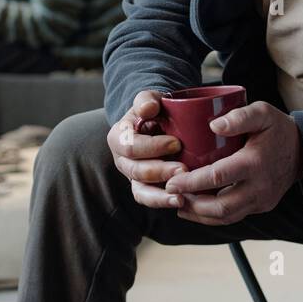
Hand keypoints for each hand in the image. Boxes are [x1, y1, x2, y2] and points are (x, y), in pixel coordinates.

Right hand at [107, 90, 188, 209]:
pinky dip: (164, 202)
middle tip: (183, 170)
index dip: (153, 146)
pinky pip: (150, 199)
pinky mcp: (145, 188)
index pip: (131, 145)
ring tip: (181, 196)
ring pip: (141, 191)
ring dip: (161, 195)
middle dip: (160, 171)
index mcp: (118, 137)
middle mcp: (122, 160)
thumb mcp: (150, 99)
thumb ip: (146, 99)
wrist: (159, 122)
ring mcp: (132, 176)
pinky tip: (183, 201)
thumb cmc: (155, 110)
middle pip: (136, 171)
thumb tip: (148, 108)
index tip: (176, 143)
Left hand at [163, 102, 302, 226]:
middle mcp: (259, 187)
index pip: (218, 177)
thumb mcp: (262, 113)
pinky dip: (211, 216)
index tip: (171, 181)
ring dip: (199, 214)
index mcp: (255, 162)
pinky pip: (233, 216)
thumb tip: (213, 125)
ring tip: (178, 203)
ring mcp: (261, 200)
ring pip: (225, 217)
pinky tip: (195, 208)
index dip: (192, 182)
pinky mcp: (260, 206)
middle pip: (220, 206)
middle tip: (171, 194)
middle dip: (192, 204)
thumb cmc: (278, 129)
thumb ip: (239, 116)